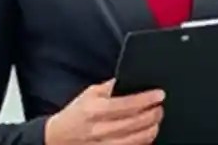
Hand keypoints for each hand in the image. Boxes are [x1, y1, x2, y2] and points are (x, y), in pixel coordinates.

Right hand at [43, 79, 163, 144]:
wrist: (57, 138)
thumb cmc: (75, 114)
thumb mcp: (89, 94)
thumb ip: (110, 87)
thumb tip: (131, 78)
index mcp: (95, 110)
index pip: (128, 104)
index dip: (147, 99)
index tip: (159, 94)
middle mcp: (99, 129)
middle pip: (136, 122)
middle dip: (153, 114)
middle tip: (161, 107)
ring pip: (136, 139)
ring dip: (151, 129)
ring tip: (156, 121)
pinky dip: (142, 142)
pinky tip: (146, 134)